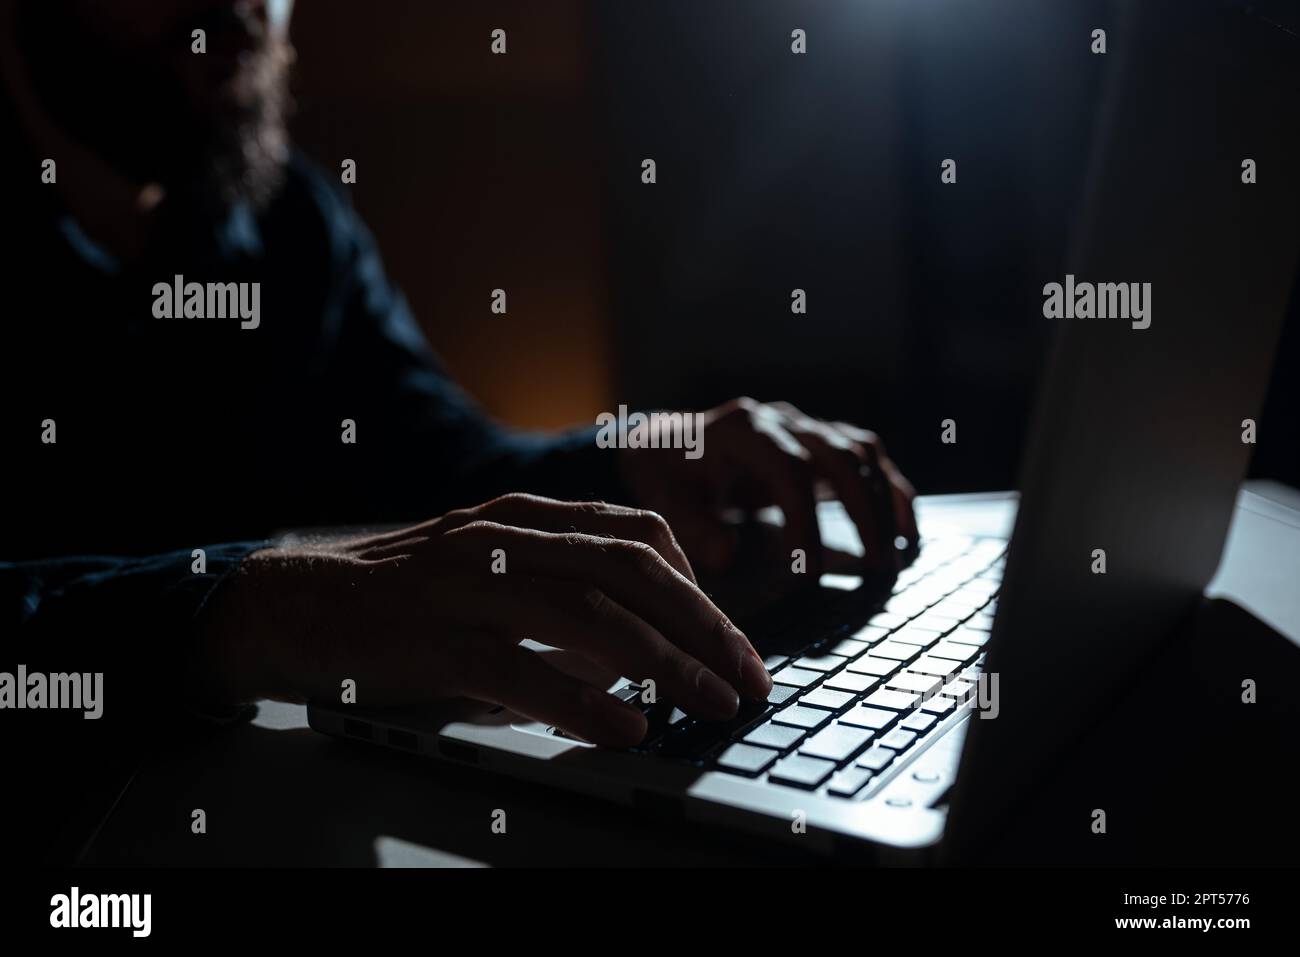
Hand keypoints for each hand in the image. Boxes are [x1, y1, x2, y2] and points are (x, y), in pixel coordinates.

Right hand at [191, 494, 772, 746]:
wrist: (297, 604)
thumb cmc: (407, 593)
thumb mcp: (492, 565)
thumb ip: (562, 583)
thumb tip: (646, 640)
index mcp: (526, 516)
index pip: (640, 535)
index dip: (700, 589)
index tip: (732, 641)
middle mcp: (505, 538)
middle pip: (632, 569)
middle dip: (703, 627)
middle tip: (746, 679)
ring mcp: (469, 585)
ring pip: (589, 615)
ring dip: (663, 665)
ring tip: (707, 705)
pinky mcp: (435, 641)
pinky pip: (523, 671)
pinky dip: (582, 703)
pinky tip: (624, 729)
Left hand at [620, 398, 917, 575]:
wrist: (666, 444)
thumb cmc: (667, 474)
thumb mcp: (665, 499)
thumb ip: (692, 527)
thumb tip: (726, 557)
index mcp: (743, 429)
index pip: (789, 470)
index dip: (805, 520)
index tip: (809, 571)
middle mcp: (782, 421)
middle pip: (839, 457)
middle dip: (863, 512)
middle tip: (875, 567)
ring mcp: (806, 429)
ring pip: (862, 454)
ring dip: (885, 503)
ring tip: (895, 556)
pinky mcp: (821, 444)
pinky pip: (867, 460)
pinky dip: (890, 493)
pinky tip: (906, 533)